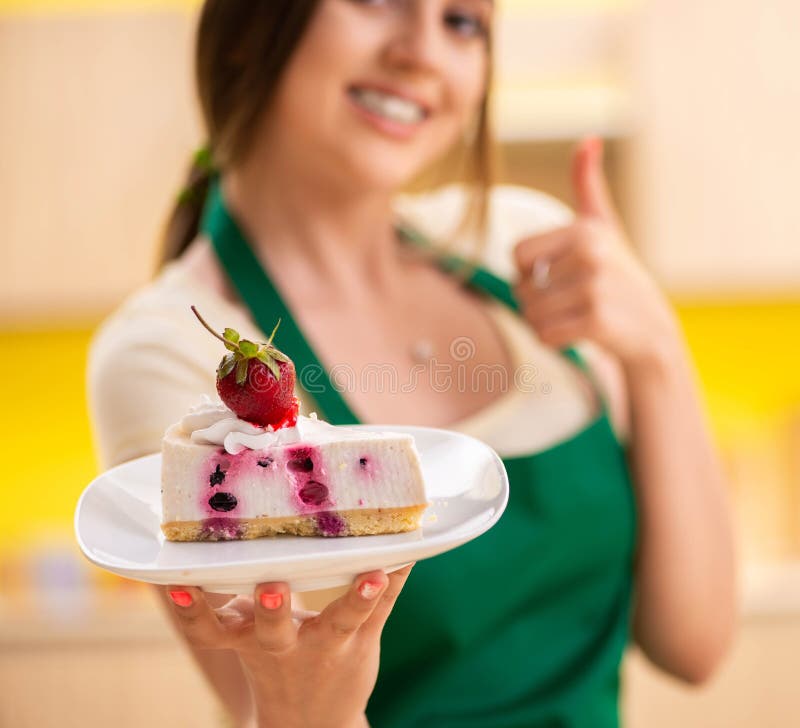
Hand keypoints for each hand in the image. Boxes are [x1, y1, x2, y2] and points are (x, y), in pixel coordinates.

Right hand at [164, 564, 413, 727]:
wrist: (314, 722)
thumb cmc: (277, 658)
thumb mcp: (246, 636)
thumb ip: (231, 601)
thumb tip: (195, 551)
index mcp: (247, 639)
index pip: (209, 628)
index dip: (191, 610)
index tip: (177, 585)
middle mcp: (284, 646)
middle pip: (273, 630)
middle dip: (270, 610)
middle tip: (271, 588)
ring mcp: (327, 645)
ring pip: (341, 621)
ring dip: (355, 598)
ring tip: (372, 576)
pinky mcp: (361, 641)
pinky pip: (381, 610)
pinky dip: (394, 583)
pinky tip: (407, 556)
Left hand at [512, 138, 678, 370]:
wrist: (653, 330)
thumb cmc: (619, 277)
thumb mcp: (605, 227)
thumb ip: (589, 186)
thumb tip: (587, 139)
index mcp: (585, 230)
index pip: (517, 256)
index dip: (529, 273)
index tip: (558, 276)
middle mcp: (591, 254)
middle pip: (521, 288)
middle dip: (537, 302)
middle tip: (572, 302)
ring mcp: (595, 288)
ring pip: (531, 314)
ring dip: (545, 323)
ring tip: (577, 317)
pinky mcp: (597, 321)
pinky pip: (545, 335)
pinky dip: (554, 341)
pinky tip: (581, 334)